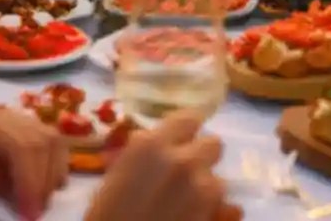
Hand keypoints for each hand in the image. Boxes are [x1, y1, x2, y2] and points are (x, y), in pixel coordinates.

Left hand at [0, 105, 67, 216]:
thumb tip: (24, 192)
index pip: (21, 146)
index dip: (31, 181)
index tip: (29, 214)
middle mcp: (3, 113)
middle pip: (42, 139)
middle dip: (44, 179)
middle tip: (35, 212)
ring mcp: (13, 120)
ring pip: (51, 139)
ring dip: (52, 172)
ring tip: (40, 201)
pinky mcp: (18, 131)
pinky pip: (48, 143)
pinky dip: (52, 165)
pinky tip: (45, 186)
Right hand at [86, 111, 225, 220]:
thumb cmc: (105, 219)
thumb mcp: (116, 177)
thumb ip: (143, 156)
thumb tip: (158, 145)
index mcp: (151, 146)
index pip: (188, 119)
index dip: (186, 132)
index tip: (181, 142)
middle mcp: (182, 160)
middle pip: (214, 144)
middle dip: (203, 158)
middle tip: (187, 174)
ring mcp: (202, 189)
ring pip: (218, 180)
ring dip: (206, 189)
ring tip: (186, 206)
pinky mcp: (212, 216)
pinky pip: (224, 208)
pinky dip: (212, 212)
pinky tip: (191, 219)